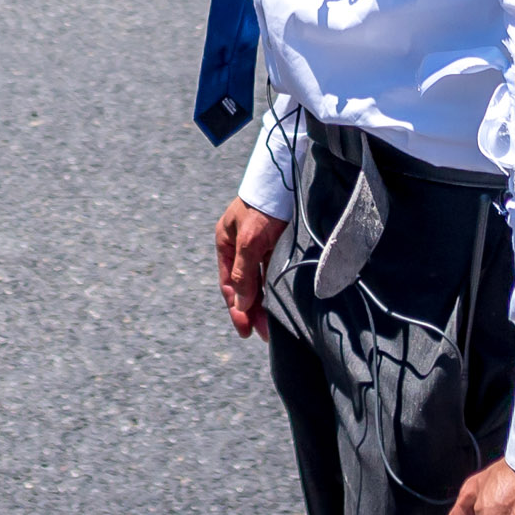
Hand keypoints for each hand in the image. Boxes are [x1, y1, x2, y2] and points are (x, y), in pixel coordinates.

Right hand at [212, 200, 283, 336]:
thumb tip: (240, 304)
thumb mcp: (249, 240)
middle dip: (251, 311)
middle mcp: (240, 247)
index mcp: (226, 243)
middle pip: (243, 286)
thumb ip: (243, 273)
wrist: (288, 180)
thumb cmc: (263, 206)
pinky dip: (275, 288)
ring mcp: (259, 246)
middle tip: (262, 334)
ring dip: (264, 303)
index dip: (236, 309)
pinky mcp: (277, 244)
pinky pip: (273, 272)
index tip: (245, 331)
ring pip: (259, 281)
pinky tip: (281, 303)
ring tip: (273, 326)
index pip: (228, 285)